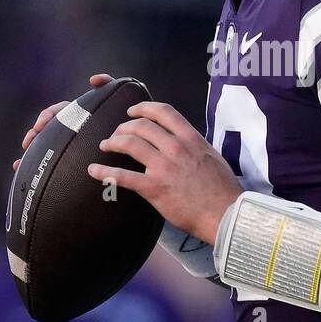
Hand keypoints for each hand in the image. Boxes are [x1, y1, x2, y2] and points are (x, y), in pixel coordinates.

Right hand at [12, 74, 112, 170]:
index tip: (39, 127)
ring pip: (42, 146)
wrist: (123, 140)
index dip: (45, 118)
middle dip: (33, 136)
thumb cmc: (119, 117)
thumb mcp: (113, 97)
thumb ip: (107, 83)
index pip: (55, 113)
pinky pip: (47, 161)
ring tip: (19, 163)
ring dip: (30, 152)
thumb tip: (92, 79)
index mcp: (74, 113)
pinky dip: (30, 164)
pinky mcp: (68, 156)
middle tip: (27, 143)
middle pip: (45, 130)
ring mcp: (67, 141)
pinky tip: (20, 169)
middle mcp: (68, 127)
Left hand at [88, 100, 242, 245]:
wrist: (226, 213)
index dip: (143, 107)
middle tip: (116, 133)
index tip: (132, 111)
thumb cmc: (222, 189)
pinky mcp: (154, 188)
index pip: (164, 112)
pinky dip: (104, 172)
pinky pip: (123, 176)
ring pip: (130, 144)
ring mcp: (164, 167)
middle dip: (124, 126)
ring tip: (104, 146)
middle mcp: (176, 148)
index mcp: (191, 139)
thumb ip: (194, 147)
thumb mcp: (211, 157)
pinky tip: (94, 170)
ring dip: (113, 142)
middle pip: (142, 125)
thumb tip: (181, 143)